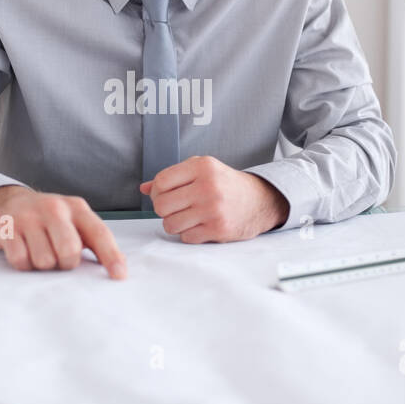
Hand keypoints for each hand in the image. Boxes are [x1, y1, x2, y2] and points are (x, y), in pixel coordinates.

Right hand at [0, 185, 126, 278]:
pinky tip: (25, 250)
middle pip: (69, 251)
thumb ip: (96, 242)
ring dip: (44, 265)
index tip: (119, 275)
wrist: (10, 202)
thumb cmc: (51, 219)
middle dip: (66, 263)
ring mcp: (29, 217)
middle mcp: (54, 208)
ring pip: (44, 261)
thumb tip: (120, 268)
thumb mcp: (76, 222)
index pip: (99, 234)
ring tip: (41, 251)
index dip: (111, 256)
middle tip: (60, 257)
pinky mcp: (7, 228)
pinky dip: (24, 264)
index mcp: (77, 208)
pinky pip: (21, 261)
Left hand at [139, 155, 288, 242]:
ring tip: (187, 218)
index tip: (166, 195)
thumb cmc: (225, 184)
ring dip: (175, 224)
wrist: (261, 200)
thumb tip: (143, 188)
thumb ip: (173, 177)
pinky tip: (200, 225)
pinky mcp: (218, 229)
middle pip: (161, 205)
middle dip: (163, 210)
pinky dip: (189, 234)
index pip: (161, 182)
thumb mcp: (203, 170)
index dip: (157, 192)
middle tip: (175, 208)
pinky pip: (186, 237)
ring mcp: (213, 209)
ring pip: (170, 224)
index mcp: (202, 166)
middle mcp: (208, 186)